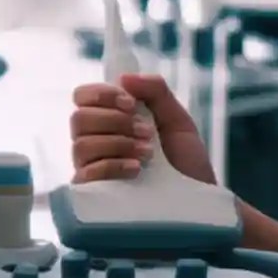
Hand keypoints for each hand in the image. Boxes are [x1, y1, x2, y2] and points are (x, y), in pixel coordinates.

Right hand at [69, 74, 215, 184]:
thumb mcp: (177, 120)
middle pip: (79, 119)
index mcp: (112, 120)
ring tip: (148, 154)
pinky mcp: (92, 196)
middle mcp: (96, 143)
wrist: (199, 200)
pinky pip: (86, 172)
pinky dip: (113, 164)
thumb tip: (124, 77)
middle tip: (146, 132)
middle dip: (116, 121)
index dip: (102, 94)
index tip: (131, 103)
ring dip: (120, 142)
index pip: (83, 96)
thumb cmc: (187, 162)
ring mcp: (91, 170)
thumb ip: (156, 92)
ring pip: (82, 144)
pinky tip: (136, 169)